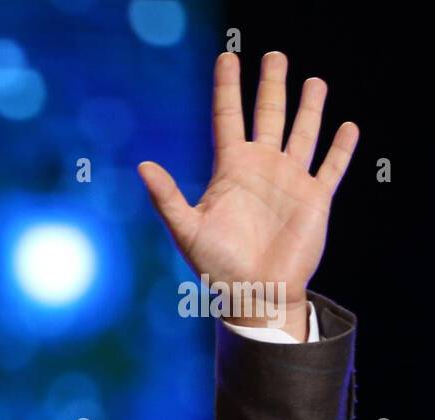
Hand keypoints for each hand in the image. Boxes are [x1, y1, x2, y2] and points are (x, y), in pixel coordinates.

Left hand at [138, 51, 358, 336]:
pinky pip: (331, 167)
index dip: (227, 88)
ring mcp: (289, 181)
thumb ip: (166, 197)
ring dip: (309, 108)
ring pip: (302, 133)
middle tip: (274, 55)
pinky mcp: (314, 199)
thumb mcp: (186, 230)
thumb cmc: (215, 266)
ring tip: (314, 81)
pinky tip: (347, 127)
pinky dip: (340, 148)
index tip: (227, 58)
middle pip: (268, 115)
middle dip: (271, 85)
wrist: (253, 293)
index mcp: (230, 170)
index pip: (228, 118)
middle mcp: (261, 169)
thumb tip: (143, 165)